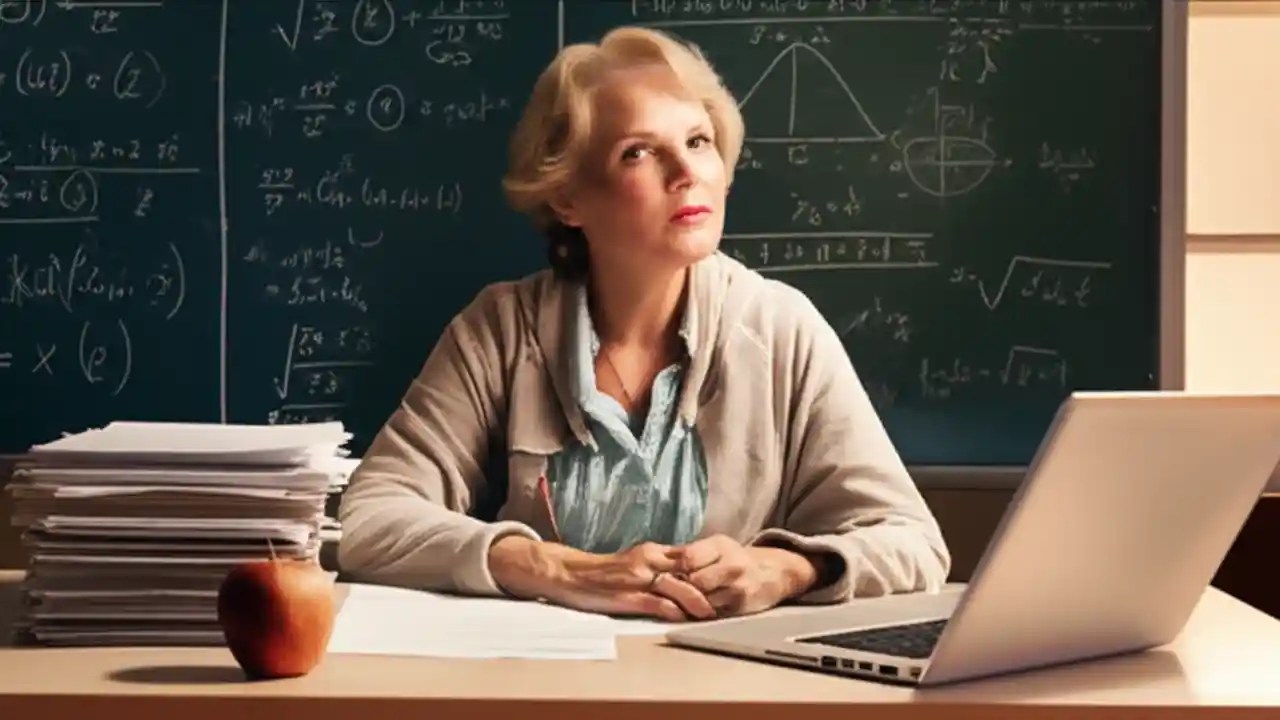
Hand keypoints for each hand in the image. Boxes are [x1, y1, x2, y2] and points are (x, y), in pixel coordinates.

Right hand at [488, 536, 716, 621]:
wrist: (569, 572)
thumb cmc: (603, 571)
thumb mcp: (635, 561)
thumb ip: (658, 566)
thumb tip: (683, 576)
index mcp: (653, 551)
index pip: (689, 556)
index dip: (709, 569)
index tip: (724, 581)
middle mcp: (649, 560)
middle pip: (689, 569)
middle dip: (710, 584)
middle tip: (727, 598)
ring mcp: (638, 578)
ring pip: (677, 585)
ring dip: (697, 600)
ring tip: (712, 612)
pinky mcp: (627, 596)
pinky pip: (656, 603)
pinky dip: (673, 611)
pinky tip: (684, 618)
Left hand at [665, 534, 820, 616]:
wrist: (773, 572)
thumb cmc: (736, 559)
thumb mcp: (717, 547)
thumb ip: (691, 553)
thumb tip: (657, 559)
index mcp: (720, 545)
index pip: (688, 558)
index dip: (672, 568)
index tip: (661, 574)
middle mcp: (731, 564)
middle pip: (694, 581)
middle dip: (678, 588)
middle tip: (664, 592)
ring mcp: (737, 587)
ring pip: (702, 599)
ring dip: (687, 603)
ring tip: (677, 601)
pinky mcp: (740, 606)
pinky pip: (712, 613)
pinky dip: (699, 613)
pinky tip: (693, 610)